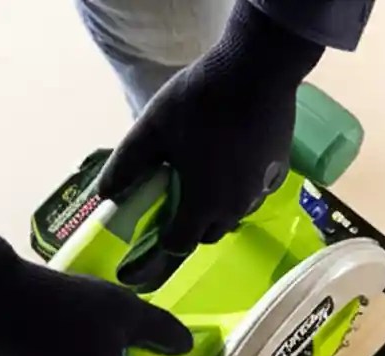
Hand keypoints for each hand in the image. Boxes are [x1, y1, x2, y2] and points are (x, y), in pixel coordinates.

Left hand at [98, 0, 323, 288]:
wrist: (258, 69)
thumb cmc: (200, 100)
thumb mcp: (151, 128)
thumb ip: (127, 166)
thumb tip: (105, 196)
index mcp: (202, 205)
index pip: (176, 247)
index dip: (156, 255)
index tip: (140, 256)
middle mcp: (234, 208)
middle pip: (205, 234)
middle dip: (185, 228)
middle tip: (168, 205)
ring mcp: (260, 191)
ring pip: (231, 214)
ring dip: (212, 209)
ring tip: (196, 181)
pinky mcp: (278, 172)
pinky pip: (251, 194)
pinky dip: (236, 189)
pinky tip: (227, 164)